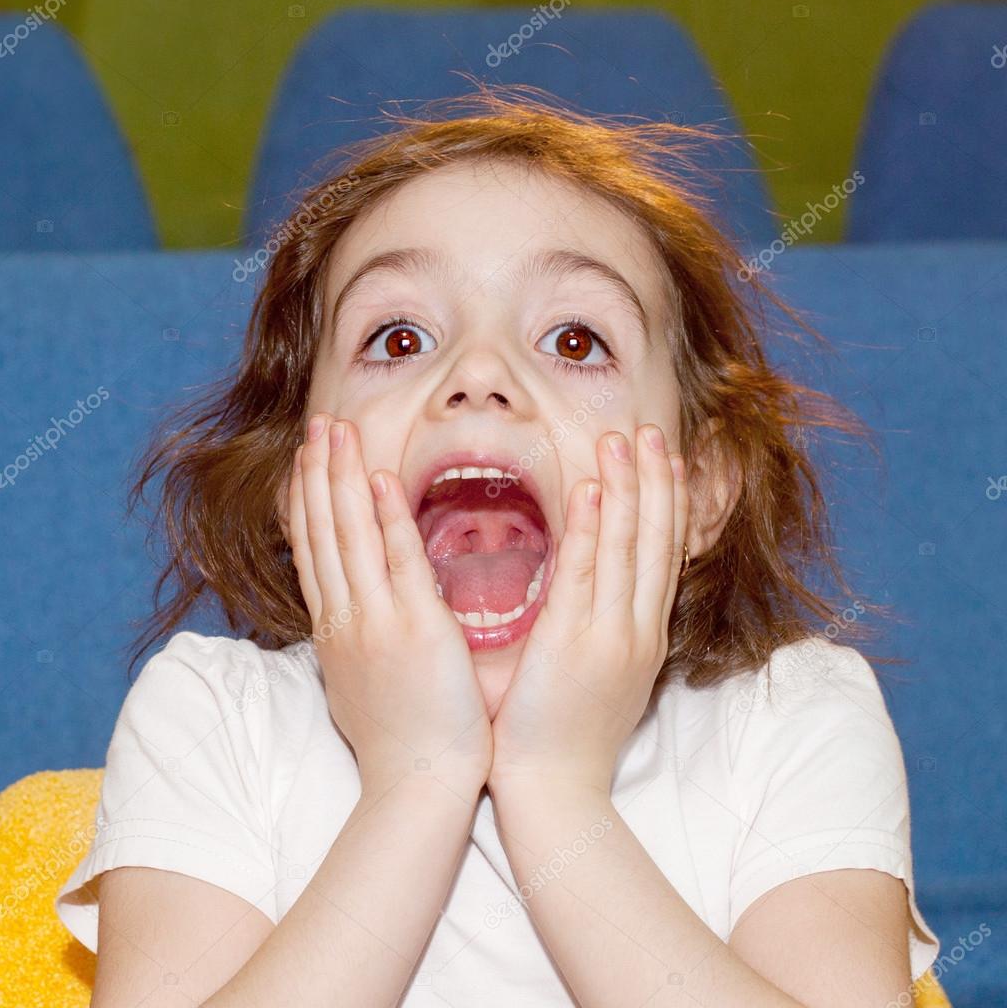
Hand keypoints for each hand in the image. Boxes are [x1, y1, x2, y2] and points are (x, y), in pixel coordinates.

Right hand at [288, 414, 491, 798]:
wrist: (415, 787)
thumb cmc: (398, 739)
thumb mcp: (360, 682)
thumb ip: (354, 638)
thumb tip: (351, 610)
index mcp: (334, 630)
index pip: (312, 551)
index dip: (306, 500)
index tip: (305, 461)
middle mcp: (344, 619)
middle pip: (322, 531)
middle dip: (318, 473)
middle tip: (318, 424)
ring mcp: (375, 622)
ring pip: (348, 536)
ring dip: (342, 478)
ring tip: (337, 432)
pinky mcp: (415, 629)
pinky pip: (398, 562)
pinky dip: (386, 519)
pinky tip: (379, 480)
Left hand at [488, 425, 687, 794]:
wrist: (555, 791)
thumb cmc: (567, 735)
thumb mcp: (602, 677)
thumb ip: (603, 629)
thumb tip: (596, 590)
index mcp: (642, 636)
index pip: (663, 556)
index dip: (668, 504)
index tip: (668, 461)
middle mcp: (637, 629)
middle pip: (656, 541)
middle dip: (656, 482)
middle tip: (653, 431)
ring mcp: (611, 636)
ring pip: (629, 547)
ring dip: (629, 488)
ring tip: (626, 439)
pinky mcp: (575, 644)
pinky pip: (587, 574)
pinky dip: (595, 529)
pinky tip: (596, 490)